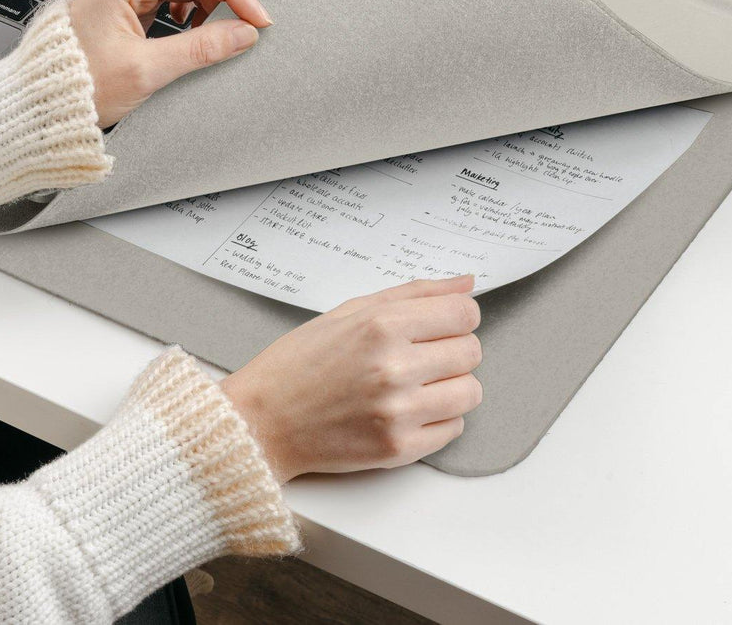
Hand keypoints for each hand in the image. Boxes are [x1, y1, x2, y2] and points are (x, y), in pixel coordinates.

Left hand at [66, 0, 272, 126]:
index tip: (257, 18)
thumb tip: (242, 34)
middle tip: (247, 28)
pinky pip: (169, 2)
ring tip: (217, 37)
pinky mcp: (124, 10)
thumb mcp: (147, 70)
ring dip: (208, 8)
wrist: (41, 107)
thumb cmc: (76, 87)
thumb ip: (200, 48)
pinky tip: (193, 36)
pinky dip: (190, 17)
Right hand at [222, 275, 483, 480]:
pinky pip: (454, 429)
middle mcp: (394, 368)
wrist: (260, 422)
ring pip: (470, 392)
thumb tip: (467, 283)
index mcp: (382, 326)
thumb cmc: (299, 363)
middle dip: (452, 350)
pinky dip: (438, 420)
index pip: (464, 314)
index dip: (457, 317)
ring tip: (416, 386)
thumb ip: (414, 293)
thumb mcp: (350, 311)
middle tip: (420, 357)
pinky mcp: (398, 449)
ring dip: (451, 386)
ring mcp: (398, 412)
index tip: (441, 325)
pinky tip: (407, 411)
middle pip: (471, 352)